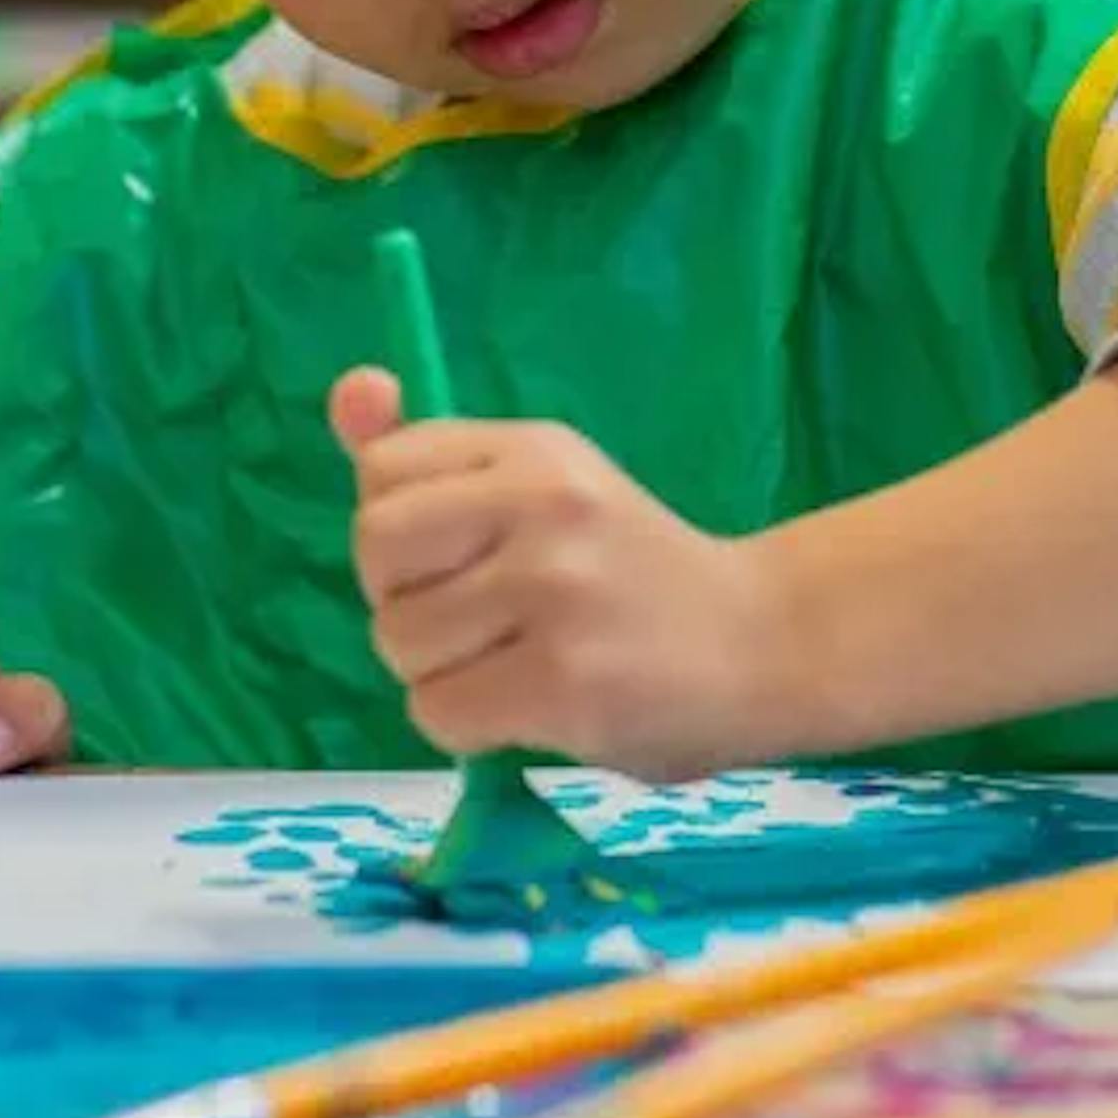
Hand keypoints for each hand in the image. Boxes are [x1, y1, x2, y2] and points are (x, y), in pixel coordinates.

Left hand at [331, 368, 781, 780]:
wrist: (765, 643)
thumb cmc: (635, 570)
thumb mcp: (545, 486)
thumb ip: (439, 455)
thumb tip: (352, 391)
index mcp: (535, 448)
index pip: (383, 470)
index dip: (401, 528)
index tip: (458, 552)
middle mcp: (542, 504)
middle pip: (376, 549)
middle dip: (401, 598)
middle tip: (475, 618)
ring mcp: (554, 592)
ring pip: (400, 641)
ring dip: (439, 672)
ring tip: (514, 664)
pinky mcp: (563, 683)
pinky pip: (440, 711)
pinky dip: (468, 726)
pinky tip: (531, 709)